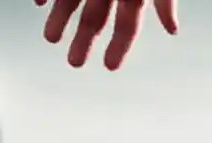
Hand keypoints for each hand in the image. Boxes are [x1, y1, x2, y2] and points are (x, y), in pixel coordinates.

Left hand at [38, 0, 178, 69]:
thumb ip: (164, 1)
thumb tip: (172, 29)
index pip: (127, 26)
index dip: (119, 46)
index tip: (110, 67)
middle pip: (95, 17)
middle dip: (85, 40)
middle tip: (75, 62)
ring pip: (71, 0)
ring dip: (60, 19)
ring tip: (51, 38)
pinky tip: (38, 3)